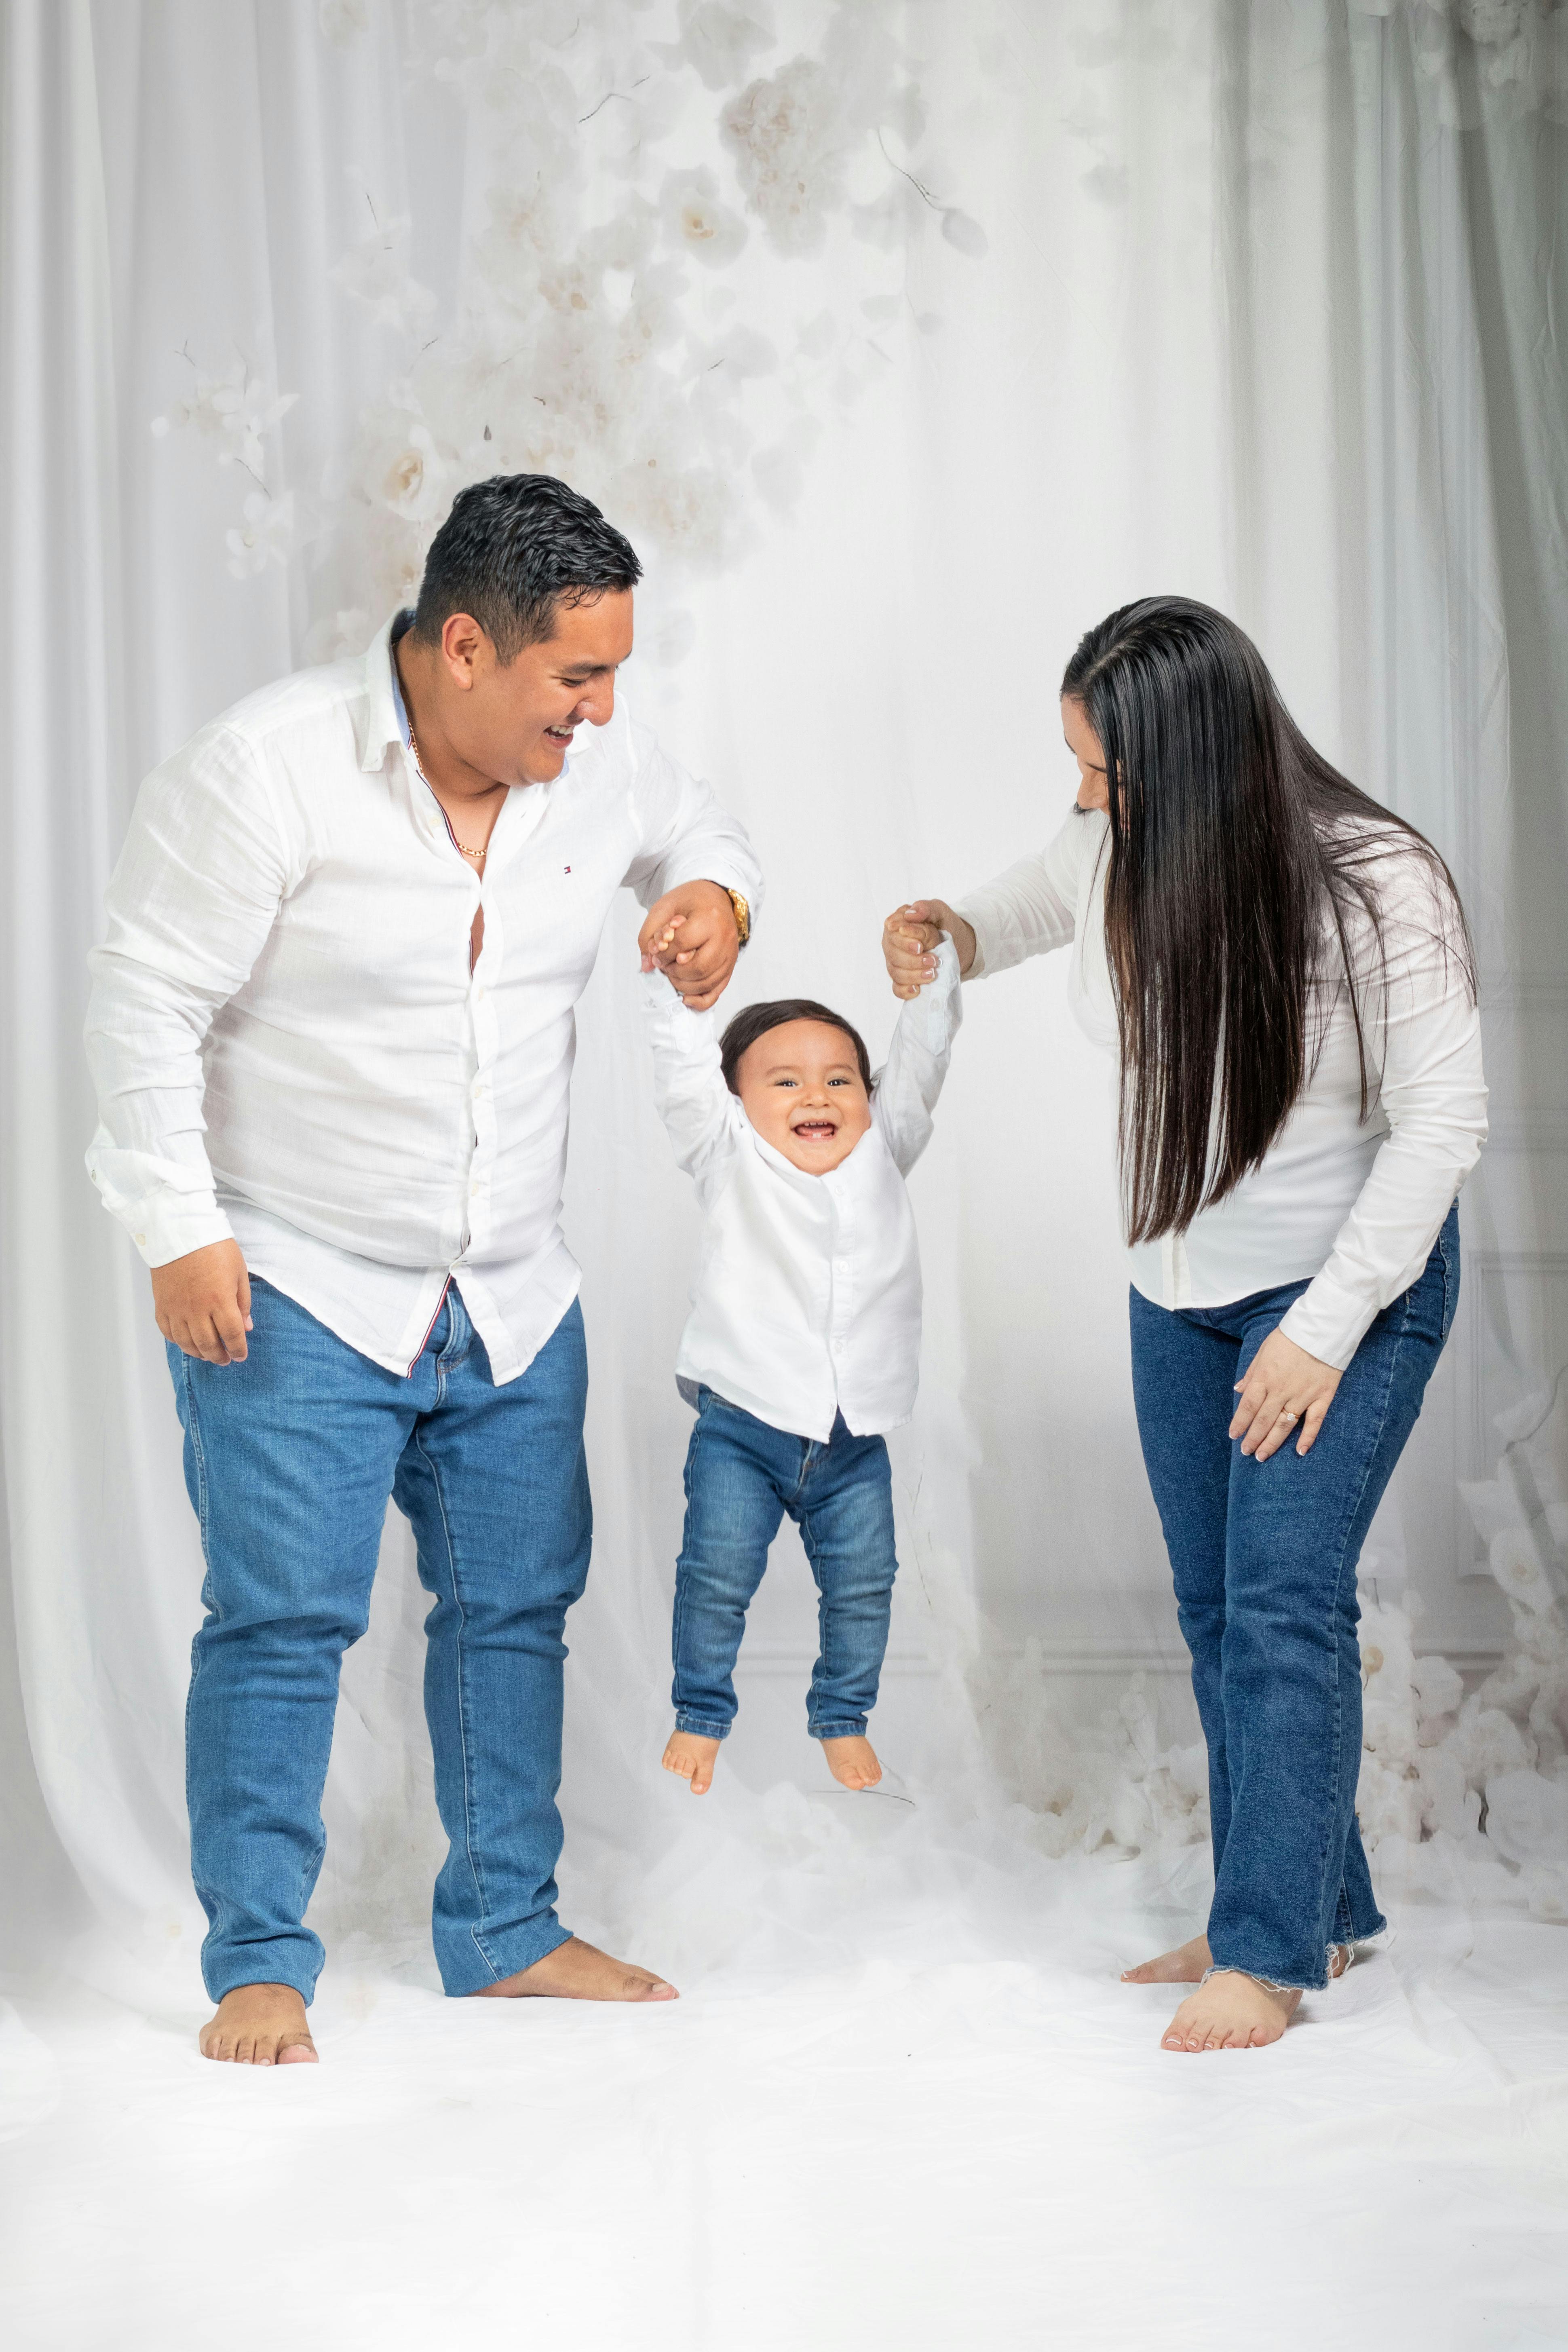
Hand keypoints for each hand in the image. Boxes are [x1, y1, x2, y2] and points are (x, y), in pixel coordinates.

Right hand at [151, 1239, 252, 1364]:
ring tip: (208, 1355)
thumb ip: (243, 1302)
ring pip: (187, 1343)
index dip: (238, 1350)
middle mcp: (197, 1309)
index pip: (232, 1336)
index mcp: (220, 1301)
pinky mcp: (161, 1305)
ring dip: (199, 1353)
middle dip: (219, 1356)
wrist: (180, 1230)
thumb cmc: (213, 1246)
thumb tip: (246, 1327)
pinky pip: (168, 1332)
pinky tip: (186, 1342)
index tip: (240, 1355)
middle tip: (225, 1359)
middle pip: (209, 1344)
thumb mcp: (238, 1271)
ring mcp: (177, 1309)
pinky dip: (178, 1341)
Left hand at [638, 881, 740, 1011]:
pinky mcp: (730, 968)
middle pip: (697, 967)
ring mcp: (731, 955)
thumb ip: (649, 934)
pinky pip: (716, 992)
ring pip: (706, 982)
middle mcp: (725, 938)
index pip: (682, 944)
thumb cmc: (691, 901)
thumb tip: (647, 966)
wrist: (718, 898)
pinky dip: (699, 1000)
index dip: (664, 953)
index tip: (657, 952)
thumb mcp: (664, 907)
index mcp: (710, 918)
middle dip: (673, 971)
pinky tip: (685, 998)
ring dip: (682, 985)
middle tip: (664, 965)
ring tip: (672, 974)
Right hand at [881, 899, 975, 999]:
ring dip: (913, 976)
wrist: (959, 944)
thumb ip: (926, 908)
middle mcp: (893, 944)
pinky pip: (897, 988)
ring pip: (895, 973)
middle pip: (893, 955)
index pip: (892, 934)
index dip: (904, 942)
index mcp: (898, 925)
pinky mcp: (903, 978)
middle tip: (933, 960)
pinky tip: (917, 990)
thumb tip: (910, 914)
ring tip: (932, 974)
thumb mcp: (940, 911)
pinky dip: (905, 991)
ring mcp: (896, 962)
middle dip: (912, 960)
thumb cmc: (945, 924)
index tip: (920, 946)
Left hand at [1229, 1327, 1341, 1460]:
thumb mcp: (1263, 1350)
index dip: (1239, 1423)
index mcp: (1265, 1377)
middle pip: (1263, 1420)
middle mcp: (1281, 1390)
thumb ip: (1251, 1372)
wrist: (1323, 1328)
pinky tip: (1300, 1451)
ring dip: (1272, 1443)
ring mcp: (1303, 1395)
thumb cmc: (1290, 1337)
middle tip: (1247, 1452)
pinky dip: (1308, 1437)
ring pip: (1284, 1425)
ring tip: (1262, 1456)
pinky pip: (1314, 1421)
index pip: (1248, 1406)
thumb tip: (1238, 1390)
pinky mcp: (1323, 1396)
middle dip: (1253, 1438)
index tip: (1233, 1436)